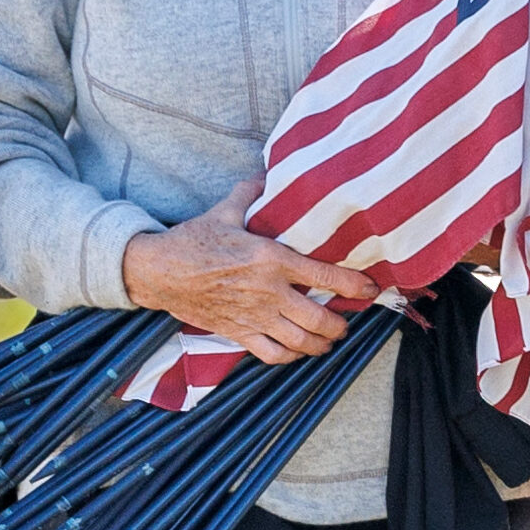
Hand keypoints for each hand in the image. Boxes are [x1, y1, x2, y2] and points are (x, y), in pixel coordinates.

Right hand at [120, 180, 378, 363]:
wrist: (157, 271)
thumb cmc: (193, 240)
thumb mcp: (225, 211)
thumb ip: (251, 193)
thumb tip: (267, 173)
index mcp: (272, 259)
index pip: (326, 276)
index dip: (355, 286)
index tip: (372, 289)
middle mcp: (268, 292)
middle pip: (320, 318)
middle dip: (341, 324)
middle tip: (347, 321)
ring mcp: (253, 316)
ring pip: (301, 341)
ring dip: (321, 344)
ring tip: (329, 339)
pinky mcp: (237, 332)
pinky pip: (272, 354)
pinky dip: (291, 357)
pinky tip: (297, 350)